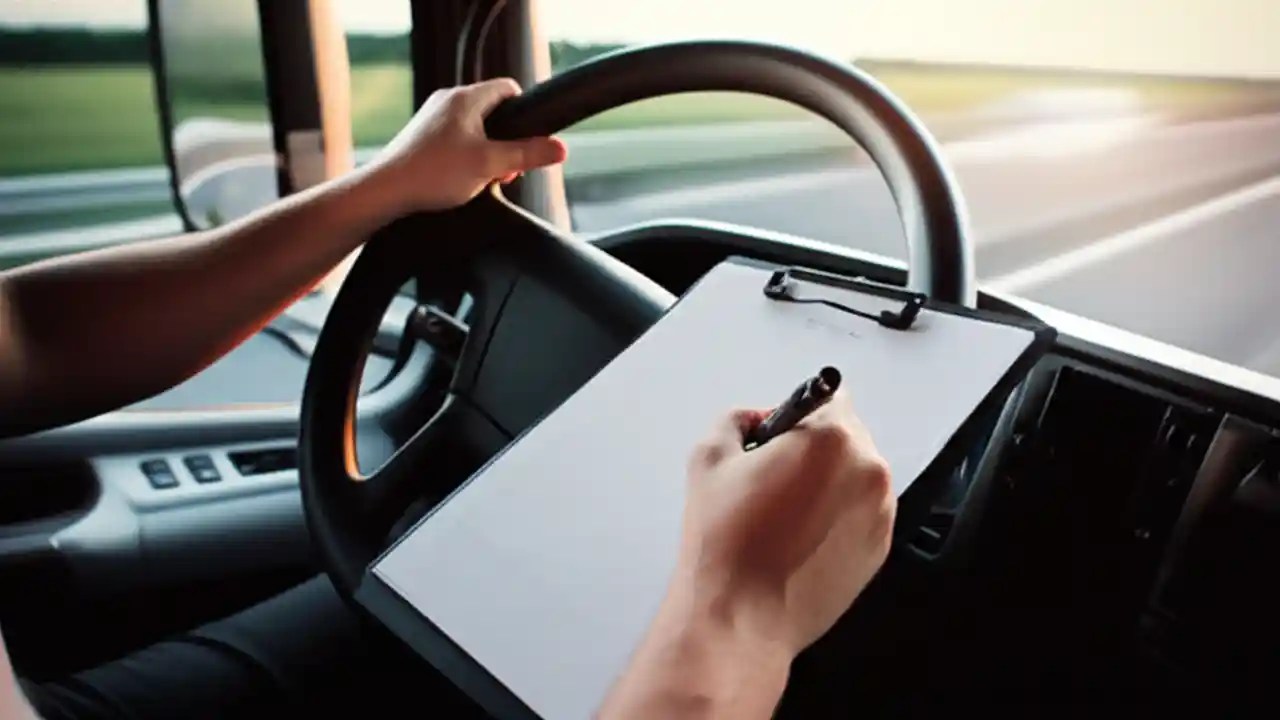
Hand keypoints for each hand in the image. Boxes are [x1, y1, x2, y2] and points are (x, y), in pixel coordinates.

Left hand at [367, 77, 566, 212]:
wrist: (387, 190)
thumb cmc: (433, 173)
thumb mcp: (491, 165)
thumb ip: (528, 155)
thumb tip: (561, 148)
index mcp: (466, 98)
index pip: (508, 88)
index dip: (525, 111)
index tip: (529, 138)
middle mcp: (448, 101)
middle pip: (493, 111)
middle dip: (507, 140)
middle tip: (506, 168)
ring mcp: (433, 118)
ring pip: (475, 128)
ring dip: (487, 152)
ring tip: (484, 177)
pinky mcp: (423, 136)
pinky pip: (457, 139)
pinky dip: (467, 157)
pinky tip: (463, 180)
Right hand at [680, 391, 895, 654]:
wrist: (740, 617)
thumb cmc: (726, 542)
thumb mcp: (710, 457)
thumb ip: (737, 419)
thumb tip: (755, 418)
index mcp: (833, 439)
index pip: (828, 396)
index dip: (796, 414)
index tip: (778, 436)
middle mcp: (868, 472)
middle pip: (846, 436)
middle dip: (813, 449)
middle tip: (772, 480)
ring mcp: (880, 514)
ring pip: (854, 476)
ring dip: (827, 484)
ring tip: (783, 515)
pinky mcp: (879, 550)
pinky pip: (860, 514)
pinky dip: (836, 517)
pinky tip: (798, 538)